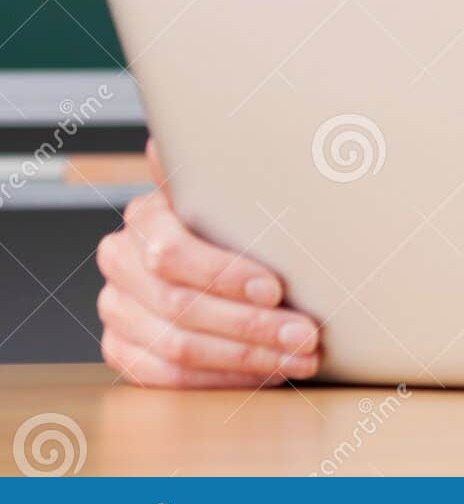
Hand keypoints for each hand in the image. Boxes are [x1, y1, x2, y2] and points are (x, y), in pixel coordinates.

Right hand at [95, 139, 319, 388]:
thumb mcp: (231, 187)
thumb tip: (202, 123)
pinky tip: (268, 373)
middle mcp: (121, 263)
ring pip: (177, 348)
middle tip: (305, 333)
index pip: (171, 252)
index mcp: (144, 218)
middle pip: (179, 307)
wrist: (210, 249)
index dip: (224, 274)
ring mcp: (118, 311)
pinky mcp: (124, 350)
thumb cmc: (232, 215)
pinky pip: (168, 380)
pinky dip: (224, 379)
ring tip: (301, 356)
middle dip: (251, 326)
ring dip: (247, 358)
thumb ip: (218, 165)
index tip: (276, 288)